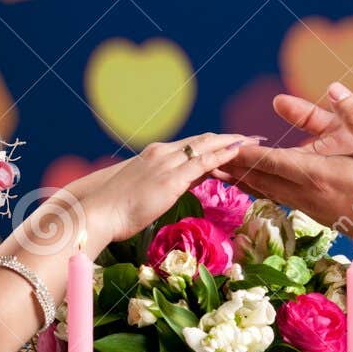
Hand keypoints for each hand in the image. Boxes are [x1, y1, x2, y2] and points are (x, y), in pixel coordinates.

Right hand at [71, 133, 251, 246]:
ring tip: (253, 141)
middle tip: (251, 138)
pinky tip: (239, 151)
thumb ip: (168, 182)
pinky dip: (223, 153)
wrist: (99, 213)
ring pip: (206, 146)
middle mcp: (162, 152)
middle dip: (228, 138)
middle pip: (202, 140)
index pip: (191, 145)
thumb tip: (190, 181)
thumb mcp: (145, 191)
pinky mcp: (171, 178)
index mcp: (154, 155)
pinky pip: (203, 161)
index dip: (213, 142)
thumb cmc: (115, 210)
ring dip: (232, 142)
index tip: (232, 142)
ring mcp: (166, 163)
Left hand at [219, 83, 352, 249]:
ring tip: (217, 169)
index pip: (272, 161)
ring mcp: (308, 206)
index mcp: (319, 174)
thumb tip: (332, 88)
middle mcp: (306, 193)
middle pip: (260, 178)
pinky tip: (250, 183)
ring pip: (266, 190)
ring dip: (242, 178)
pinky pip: (278, 196)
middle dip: (233, 166)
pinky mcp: (313, 212)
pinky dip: (259, 187)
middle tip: (205, 156)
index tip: (225, 143)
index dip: (247, 152)